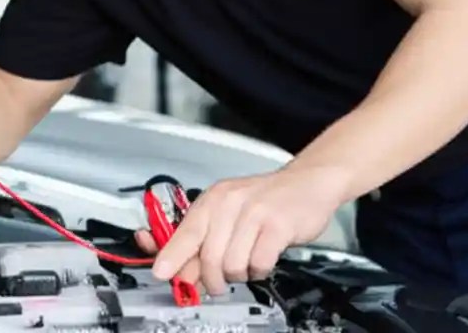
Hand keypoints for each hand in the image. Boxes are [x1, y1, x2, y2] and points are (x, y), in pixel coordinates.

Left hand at [137, 167, 350, 294]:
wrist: (307, 183)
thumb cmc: (265, 201)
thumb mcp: (228, 214)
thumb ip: (204, 241)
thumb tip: (182, 271)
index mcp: (212, 200)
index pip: (185, 233)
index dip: (171, 257)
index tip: (161, 273)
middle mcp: (230, 203)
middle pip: (209, 257)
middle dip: (213, 279)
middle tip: (219, 284)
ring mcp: (255, 213)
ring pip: (233, 264)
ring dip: (240, 275)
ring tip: (247, 263)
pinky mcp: (278, 225)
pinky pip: (259, 263)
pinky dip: (260, 270)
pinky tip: (262, 261)